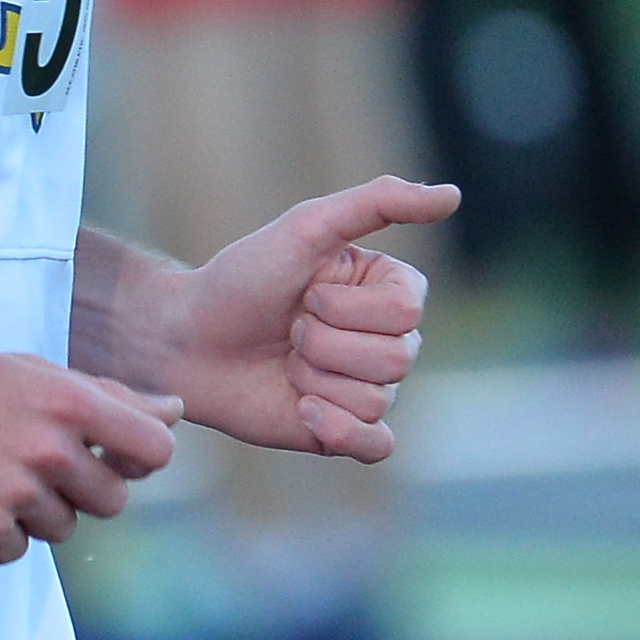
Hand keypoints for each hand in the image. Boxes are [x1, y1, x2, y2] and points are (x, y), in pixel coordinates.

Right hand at [0, 351, 182, 563]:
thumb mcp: (26, 371)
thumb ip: (105, 395)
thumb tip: (173, 410)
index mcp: (67, 400)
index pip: (155, 450)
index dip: (136, 456)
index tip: (108, 453)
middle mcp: (48, 448)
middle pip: (112, 500)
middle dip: (82, 489)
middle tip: (30, 462)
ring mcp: (14, 494)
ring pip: (64, 528)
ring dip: (35, 512)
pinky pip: (17, 551)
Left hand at [143, 177, 457, 460]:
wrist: (185, 338)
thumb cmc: (242, 278)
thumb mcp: (307, 226)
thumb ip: (379, 201)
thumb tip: (454, 194)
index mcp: (390, 291)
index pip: (407, 311)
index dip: (344, 306)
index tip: (305, 291)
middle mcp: (387, 339)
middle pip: (397, 358)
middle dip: (324, 343)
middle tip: (288, 329)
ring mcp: (366, 387)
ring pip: (376, 398)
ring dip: (315, 377)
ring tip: (284, 362)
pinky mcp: (342, 431)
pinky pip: (377, 445)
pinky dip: (339, 430)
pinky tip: (302, 409)